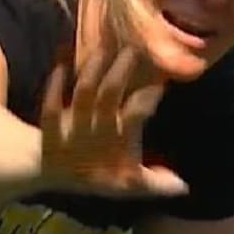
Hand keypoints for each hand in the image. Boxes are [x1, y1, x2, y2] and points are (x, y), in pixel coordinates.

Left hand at [38, 46, 188, 197]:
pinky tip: (61, 66)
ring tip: (104, 48)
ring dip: (92, 70)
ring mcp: (72, 130)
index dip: (148, 96)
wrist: (54, 177)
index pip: (137, 114)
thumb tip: (184, 186)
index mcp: (119, 142)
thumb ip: (156, 183)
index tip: (159, 77)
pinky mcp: (50, 128)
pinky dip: (53, 88)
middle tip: (133, 48)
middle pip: (108, 96)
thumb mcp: (130, 184)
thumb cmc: (98, 174)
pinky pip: (49, 107)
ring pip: (82, 95)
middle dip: (120, 71)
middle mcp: (97, 133)